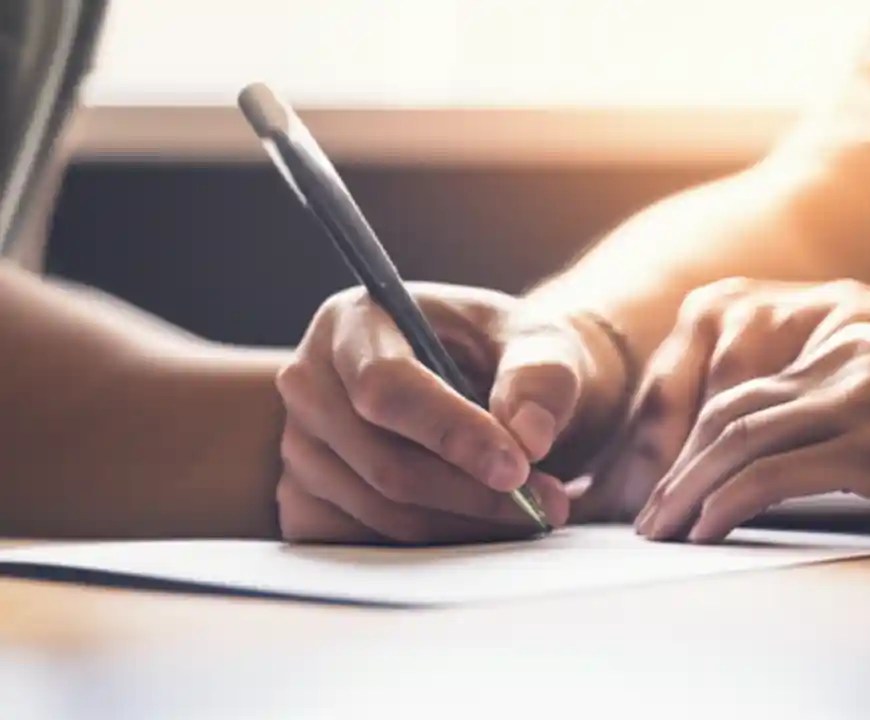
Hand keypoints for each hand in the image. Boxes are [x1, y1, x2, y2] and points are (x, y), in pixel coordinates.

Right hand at [275, 283, 628, 543]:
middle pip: (384, 463)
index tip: (517, 469)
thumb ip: (540, 377)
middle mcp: (310, 383)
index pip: (385, 387)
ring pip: (381, 512)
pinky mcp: (308, 498)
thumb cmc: (505, 354)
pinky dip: (437, 544)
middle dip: (475, 494)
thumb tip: (528, 435)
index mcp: (354, 322)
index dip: (451, 433)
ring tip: (533, 510)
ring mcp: (301, 446)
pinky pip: (368, 543)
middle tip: (549, 503)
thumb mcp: (540, 342)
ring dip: (467, 524)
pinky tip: (484, 523)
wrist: (489, 382)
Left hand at [589, 277, 869, 520]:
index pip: (741, 389)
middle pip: (726, 411)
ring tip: (660, 530)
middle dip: (674, 467)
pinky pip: (775, 472)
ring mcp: (861, 396)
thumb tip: (778, 461)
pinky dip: (728, 502)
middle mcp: (844, 358)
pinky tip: (707, 529)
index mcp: (846, 343)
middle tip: (644, 514)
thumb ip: (844, 416)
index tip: (663, 483)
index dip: (689, 439)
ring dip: (688, 490)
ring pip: (739, 440)